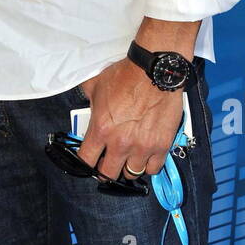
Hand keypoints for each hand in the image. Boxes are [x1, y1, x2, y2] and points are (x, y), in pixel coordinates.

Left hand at [77, 58, 183, 180]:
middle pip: (107, 174)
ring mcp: (142, 147)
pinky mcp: (161, 145)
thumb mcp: (95, 85)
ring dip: (127, 167)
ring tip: (128, 158)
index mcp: (101, 129)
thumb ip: (86, 99)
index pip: (85, 161)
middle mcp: (120, 143)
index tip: (89, 161)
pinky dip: (148, 165)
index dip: (85, 163)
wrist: (154, 70)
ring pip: (131, 174)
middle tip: (108, 162)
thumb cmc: (126, 75)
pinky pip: (153, 169)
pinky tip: (145, 156)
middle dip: (105, 170)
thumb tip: (82, 102)